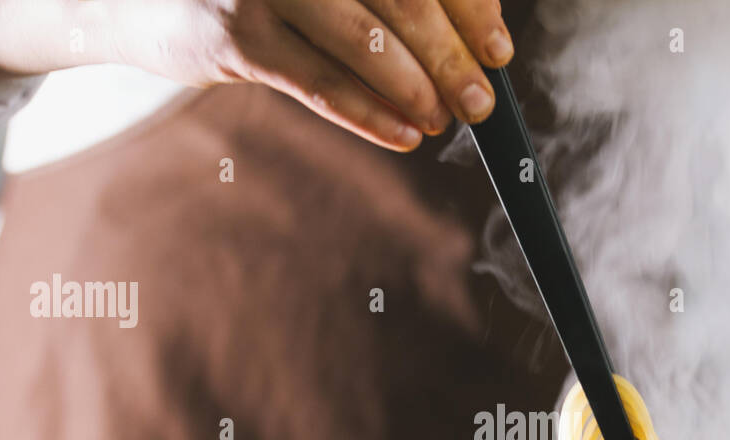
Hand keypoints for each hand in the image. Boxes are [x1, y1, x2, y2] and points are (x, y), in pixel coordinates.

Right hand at [0, 0, 513, 152]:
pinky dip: (367, 113)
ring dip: (417, 87)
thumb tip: (461, 39)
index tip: (499, 48)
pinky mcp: (231, 36)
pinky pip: (317, 82)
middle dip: (451, 53)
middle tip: (482, 97)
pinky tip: (404, 136)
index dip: (466, 5)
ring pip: (363, 39)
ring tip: (447, 119)